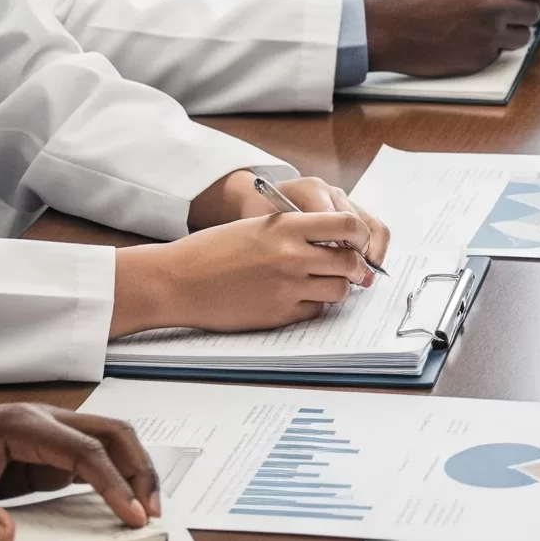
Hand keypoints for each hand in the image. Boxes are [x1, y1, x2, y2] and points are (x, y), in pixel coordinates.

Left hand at [0, 398, 160, 540]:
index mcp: (24, 427)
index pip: (86, 451)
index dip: (115, 483)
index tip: (133, 514)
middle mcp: (46, 421)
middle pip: (114, 434)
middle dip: (140, 470)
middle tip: (152, 512)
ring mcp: (51, 433)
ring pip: (111, 439)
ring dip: (134, 469)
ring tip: (145, 508)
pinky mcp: (49, 450)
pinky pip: (93, 456)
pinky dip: (115, 475)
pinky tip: (122, 501)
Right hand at [111, 199, 383, 337]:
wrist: (178, 281)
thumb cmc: (213, 250)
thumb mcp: (258, 226)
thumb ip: (297, 230)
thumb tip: (336, 240)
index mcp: (287, 227)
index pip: (348, 225)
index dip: (360, 234)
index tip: (359, 240)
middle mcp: (292, 257)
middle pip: (350, 262)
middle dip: (357, 266)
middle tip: (356, 268)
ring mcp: (287, 288)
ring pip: (339, 290)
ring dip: (339, 287)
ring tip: (327, 282)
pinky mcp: (279, 314)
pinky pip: (315, 311)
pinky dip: (315, 305)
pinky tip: (301, 297)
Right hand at [364, 0, 539, 74]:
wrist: (385, 27)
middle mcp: (493, 4)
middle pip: (533, 11)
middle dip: (527, 12)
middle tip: (515, 14)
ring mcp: (487, 34)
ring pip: (523, 36)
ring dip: (513, 33)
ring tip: (490, 29)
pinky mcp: (479, 58)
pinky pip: (500, 54)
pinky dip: (491, 49)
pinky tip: (469, 42)